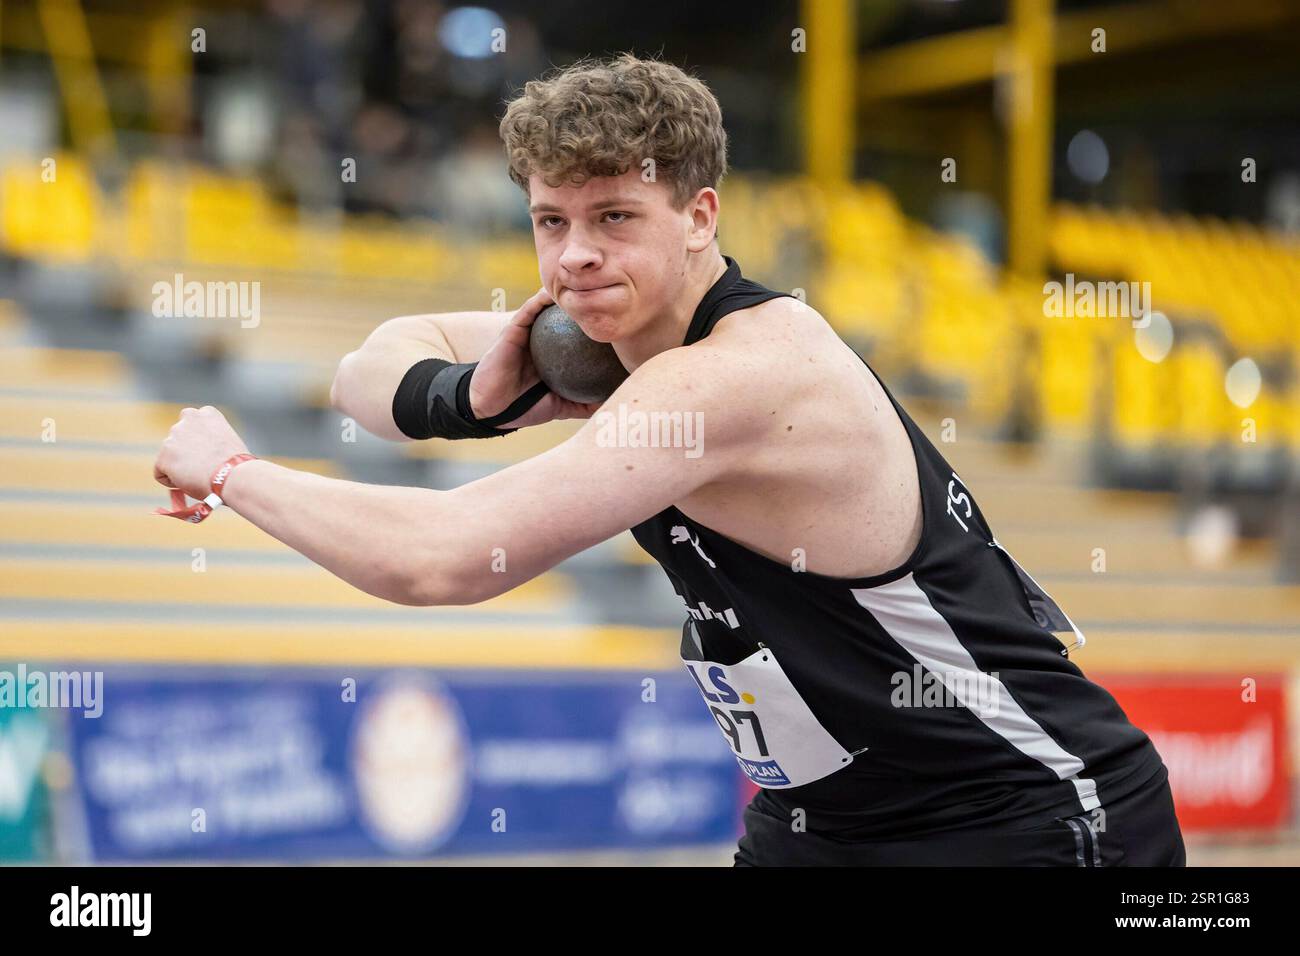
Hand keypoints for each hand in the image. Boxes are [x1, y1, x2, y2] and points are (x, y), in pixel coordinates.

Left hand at [152, 406, 250, 500]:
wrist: (233, 476)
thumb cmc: (237, 465)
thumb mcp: (228, 442)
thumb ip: (211, 439)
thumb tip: (201, 455)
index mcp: (207, 413)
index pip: (193, 424)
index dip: (199, 441)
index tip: (207, 453)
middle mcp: (188, 418)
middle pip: (179, 438)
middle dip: (185, 452)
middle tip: (200, 467)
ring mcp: (173, 437)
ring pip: (170, 456)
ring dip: (180, 466)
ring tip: (199, 476)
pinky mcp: (163, 457)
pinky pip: (161, 473)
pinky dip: (172, 481)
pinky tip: (190, 483)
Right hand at [469, 288, 602, 427]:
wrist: (493, 408)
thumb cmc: (524, 407)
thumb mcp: (559, 406)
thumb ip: (581, 405)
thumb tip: (610, 403)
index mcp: (553, 354)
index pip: (575, 336)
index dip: (593, 326)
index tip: (615, 321)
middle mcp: (541, 340)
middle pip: (565, 318)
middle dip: (583, 303)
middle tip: (605, 294)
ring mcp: (527, 332)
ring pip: (548, 308)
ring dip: (565, 295)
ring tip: (585, 284)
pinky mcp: (513, 328)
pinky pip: (529, 309)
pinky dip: (541, 298)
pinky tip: (557, 292)